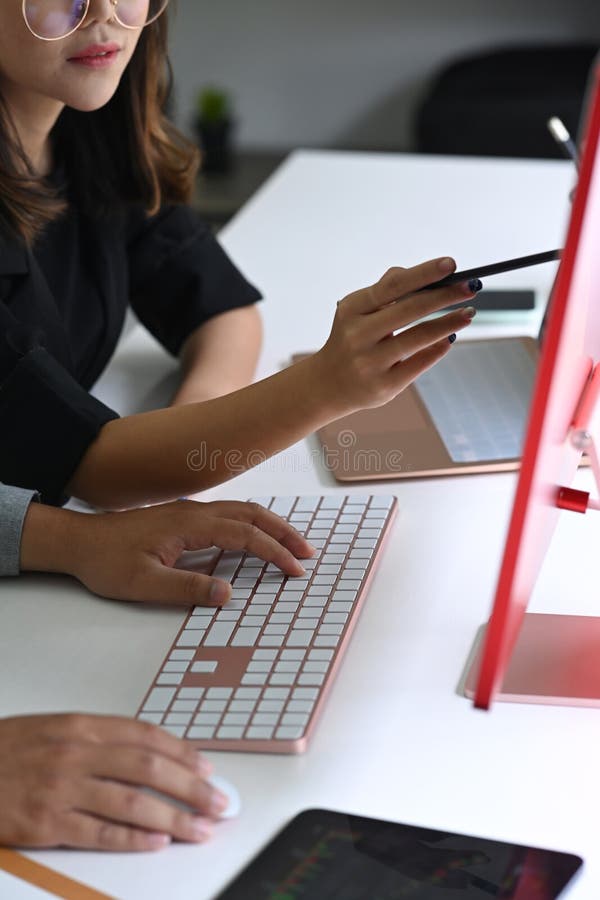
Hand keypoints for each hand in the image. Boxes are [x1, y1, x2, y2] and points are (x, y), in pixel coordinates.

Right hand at [0, 714, 226, 850]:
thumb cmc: (9, 750)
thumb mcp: (55, 728)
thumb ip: (99, 738)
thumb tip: (148, 754)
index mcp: (81, 726)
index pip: (146, 736)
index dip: (182, 753)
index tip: (207, 769)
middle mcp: (77, 753)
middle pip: (149, 768)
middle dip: (190, 787)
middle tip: (218, 802)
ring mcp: (62, 789)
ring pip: (132, 803)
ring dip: (173, 818)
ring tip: (200, 828)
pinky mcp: (47, 824)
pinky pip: (99, 833)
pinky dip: (132, 839)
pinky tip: (157, 843)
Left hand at [21, 499, 313, 605]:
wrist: (79, 541)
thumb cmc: (106, 561)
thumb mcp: (143, 583)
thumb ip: (186, 588)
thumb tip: (228, 594)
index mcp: (189, 525)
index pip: (244, 535)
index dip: (274, 552)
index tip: (294, 570)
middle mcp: (194, 512)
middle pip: (251, 514)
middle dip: (283, 532)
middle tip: (306, 553)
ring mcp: (190, 512)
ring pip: (241, 511)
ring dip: (270, 526)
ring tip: (291, 545)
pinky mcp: (184, 518)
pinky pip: (229, 514)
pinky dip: (252, 524)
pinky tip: (255, 537)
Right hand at [311, 257, 476, 417]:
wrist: (329, 383)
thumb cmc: (351, 339)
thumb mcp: (357, 311)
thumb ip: (385, 291)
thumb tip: (423, 275)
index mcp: (352, 309)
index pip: (393, 285)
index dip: (424, 273)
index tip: (452, 264)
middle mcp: (358, 335)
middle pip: (410, 310)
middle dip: (445, 296)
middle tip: (471, 286)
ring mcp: (371, 363)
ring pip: (419, 337)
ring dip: (449, 323)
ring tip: (468, 312)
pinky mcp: (384, 386)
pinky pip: (419, 363)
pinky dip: (438, 348)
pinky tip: (451, 337)